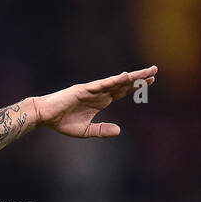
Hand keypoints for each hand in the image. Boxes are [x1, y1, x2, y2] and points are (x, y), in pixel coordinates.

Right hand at [32, 66, 156, 137]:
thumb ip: (102, 130)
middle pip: (123, 83)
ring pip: (115, 82)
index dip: (136, 86)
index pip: (123, 91)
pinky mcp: (83, 90)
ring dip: (131, 77)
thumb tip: (119, 131)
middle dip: (139, 78)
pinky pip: (101, 85)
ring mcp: (92, 90)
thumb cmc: (62, 122)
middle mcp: (99, 93)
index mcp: (101, 101)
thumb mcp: (86, 131)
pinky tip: (124, 77)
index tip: (150, 81)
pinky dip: (113, 81)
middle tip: (155, 70)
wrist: (45, 116)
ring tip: (146, 72)